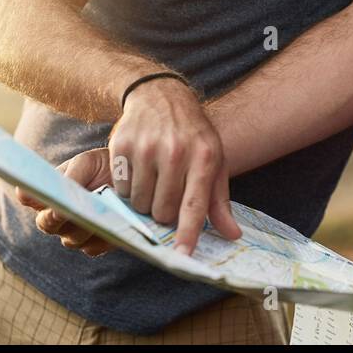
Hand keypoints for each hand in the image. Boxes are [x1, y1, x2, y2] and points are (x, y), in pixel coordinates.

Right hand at [16, 147, 114, 256]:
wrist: (129, 177)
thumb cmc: (102, 167)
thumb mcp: (86, 163)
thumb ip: (72, 174)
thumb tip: (61, 188)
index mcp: (48, 194)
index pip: (28, 196)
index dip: (29, 195)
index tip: (36, 193)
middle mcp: (55, 218)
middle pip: (46, 224)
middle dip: (54, 217)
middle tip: (62, 211)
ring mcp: (74, 234)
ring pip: (70, 239)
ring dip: (82, 228)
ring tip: (94, 217)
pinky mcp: (95, 244)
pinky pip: (92, 247)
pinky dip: (102, 237)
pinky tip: (112, 228)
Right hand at [108, 75, 240, 252]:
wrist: (161, 95)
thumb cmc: (193, 135)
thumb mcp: (214, 160)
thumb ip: (219, 201)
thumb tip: (232, 235)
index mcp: (204, 156)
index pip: (195, 204)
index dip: (187, 233)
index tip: (181, 257)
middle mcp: (175, 151)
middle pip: (162, 210)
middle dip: (164, 213)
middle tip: (167, 196)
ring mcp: (146, 147)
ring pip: (139, 203)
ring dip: (144, 201)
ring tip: (153, 181)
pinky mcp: (122, 144)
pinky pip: (121, 188)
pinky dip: (127, 188)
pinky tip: (138, 170)